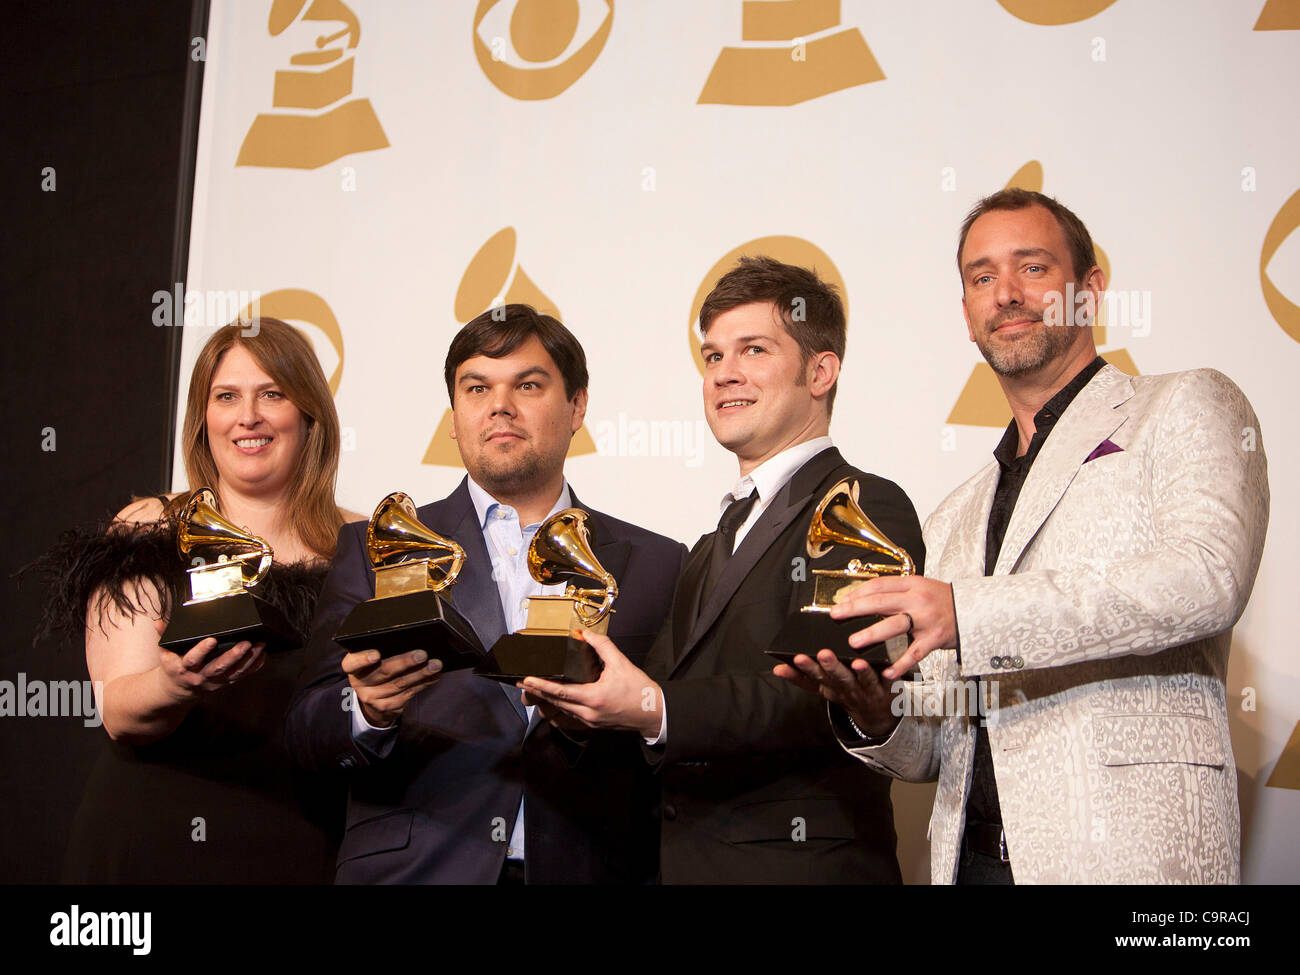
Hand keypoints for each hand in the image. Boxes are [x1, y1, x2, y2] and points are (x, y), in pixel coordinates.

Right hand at [156, 635, 265, 699]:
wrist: (177, 690)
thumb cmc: (173, 666)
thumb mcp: (164, 653)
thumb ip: (163, 636)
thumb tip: (158, 622)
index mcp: (183, 667)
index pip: (192, 659)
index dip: (201, 650)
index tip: (211, 640)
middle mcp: (200, 676)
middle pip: (218, 667)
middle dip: (232, 656)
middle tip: (245, 643)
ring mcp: (214, 681)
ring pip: (233, 672)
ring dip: (248, 659)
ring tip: (260, 645)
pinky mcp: (225, 682)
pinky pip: (242, 675)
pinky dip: (253, 666)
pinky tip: (262, 655)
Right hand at [342, 648, 442, 728]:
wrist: (374, 696)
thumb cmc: (376, 666)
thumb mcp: (371, 655)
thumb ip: (382, 644)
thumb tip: (406, 631)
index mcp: (353, 666)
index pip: (352, 663)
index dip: (363, 659)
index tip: (376, 654)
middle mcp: (360, 683)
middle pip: (383, 672)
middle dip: (405, 662)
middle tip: (422, 654)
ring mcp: (373, 697)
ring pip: (400, 684)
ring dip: (421, 673)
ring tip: (435, 664)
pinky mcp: (387, 706)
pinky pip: (409, 694)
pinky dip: (424, 683)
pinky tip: (434, 676)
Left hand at [520, 630, 663, 738]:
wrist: (654, 713)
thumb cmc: (640, 691)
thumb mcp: (621, 664)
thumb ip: (603, 646)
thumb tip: (586, 634)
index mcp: (594, 698)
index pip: (561, 692)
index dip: (542, 685)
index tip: (527, 679)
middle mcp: (589, 712)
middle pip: (555, 703)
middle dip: (537, 692)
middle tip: (522, 683)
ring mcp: (590, 721)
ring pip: (562, 711)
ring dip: (547, 700)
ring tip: (533, 690)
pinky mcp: (593, 724)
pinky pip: (570, 716)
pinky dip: (560, 707)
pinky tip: (554, 701)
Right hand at [773, 650, 898, 737]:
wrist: (876, 716)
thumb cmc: (846, 693)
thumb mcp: (821, 689)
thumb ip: (799, 678)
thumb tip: (776, 669)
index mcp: (830, 687)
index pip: (815, 677)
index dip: (805, 669)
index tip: (796, 657)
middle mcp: (848, 689)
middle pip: (839, 678)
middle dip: (830, 666)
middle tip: (823, 653)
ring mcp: (868, 690)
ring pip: (864, 680)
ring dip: (861, 672)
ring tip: (857, 662)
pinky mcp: (888, 687)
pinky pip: (889, 681)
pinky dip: (888, 675)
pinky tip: (887, 666)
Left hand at [828, 575, 956, 679]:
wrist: (974, 610)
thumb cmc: (942, 600)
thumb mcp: (920, 588)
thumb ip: (896, 592)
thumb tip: (865, 598)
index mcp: (912, 584)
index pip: (880, 585)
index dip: (858, 592)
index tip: (841, 600)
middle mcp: (917, 599)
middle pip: (881, 602)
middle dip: (856, 608)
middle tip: (836, 615)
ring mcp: (926, 619)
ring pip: (895, 625)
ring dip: (873, 633)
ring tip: (853, 641)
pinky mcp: (934, 638)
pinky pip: (914, 652)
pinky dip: (901, 663)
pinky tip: (887, 671)